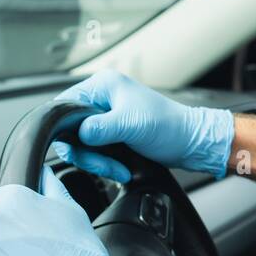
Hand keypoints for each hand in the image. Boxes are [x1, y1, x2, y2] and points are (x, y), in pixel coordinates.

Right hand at [53, 69, 234, 181]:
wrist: (191, 143)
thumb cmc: (169, 126)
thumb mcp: (131, 124)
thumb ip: (100, 128)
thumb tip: (76, 134)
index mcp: (103, 86)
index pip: (65, 105)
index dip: (66, 129)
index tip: (78, 146)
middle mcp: (101, 99)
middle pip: (71, 130)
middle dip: (87, 153)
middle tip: (104, 164)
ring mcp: (106, 118)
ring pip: (82, 145)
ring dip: (98, 162)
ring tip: (118, 168)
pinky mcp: (112, 135)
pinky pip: (95, 152)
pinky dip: (105, 164)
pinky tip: (121, 168)